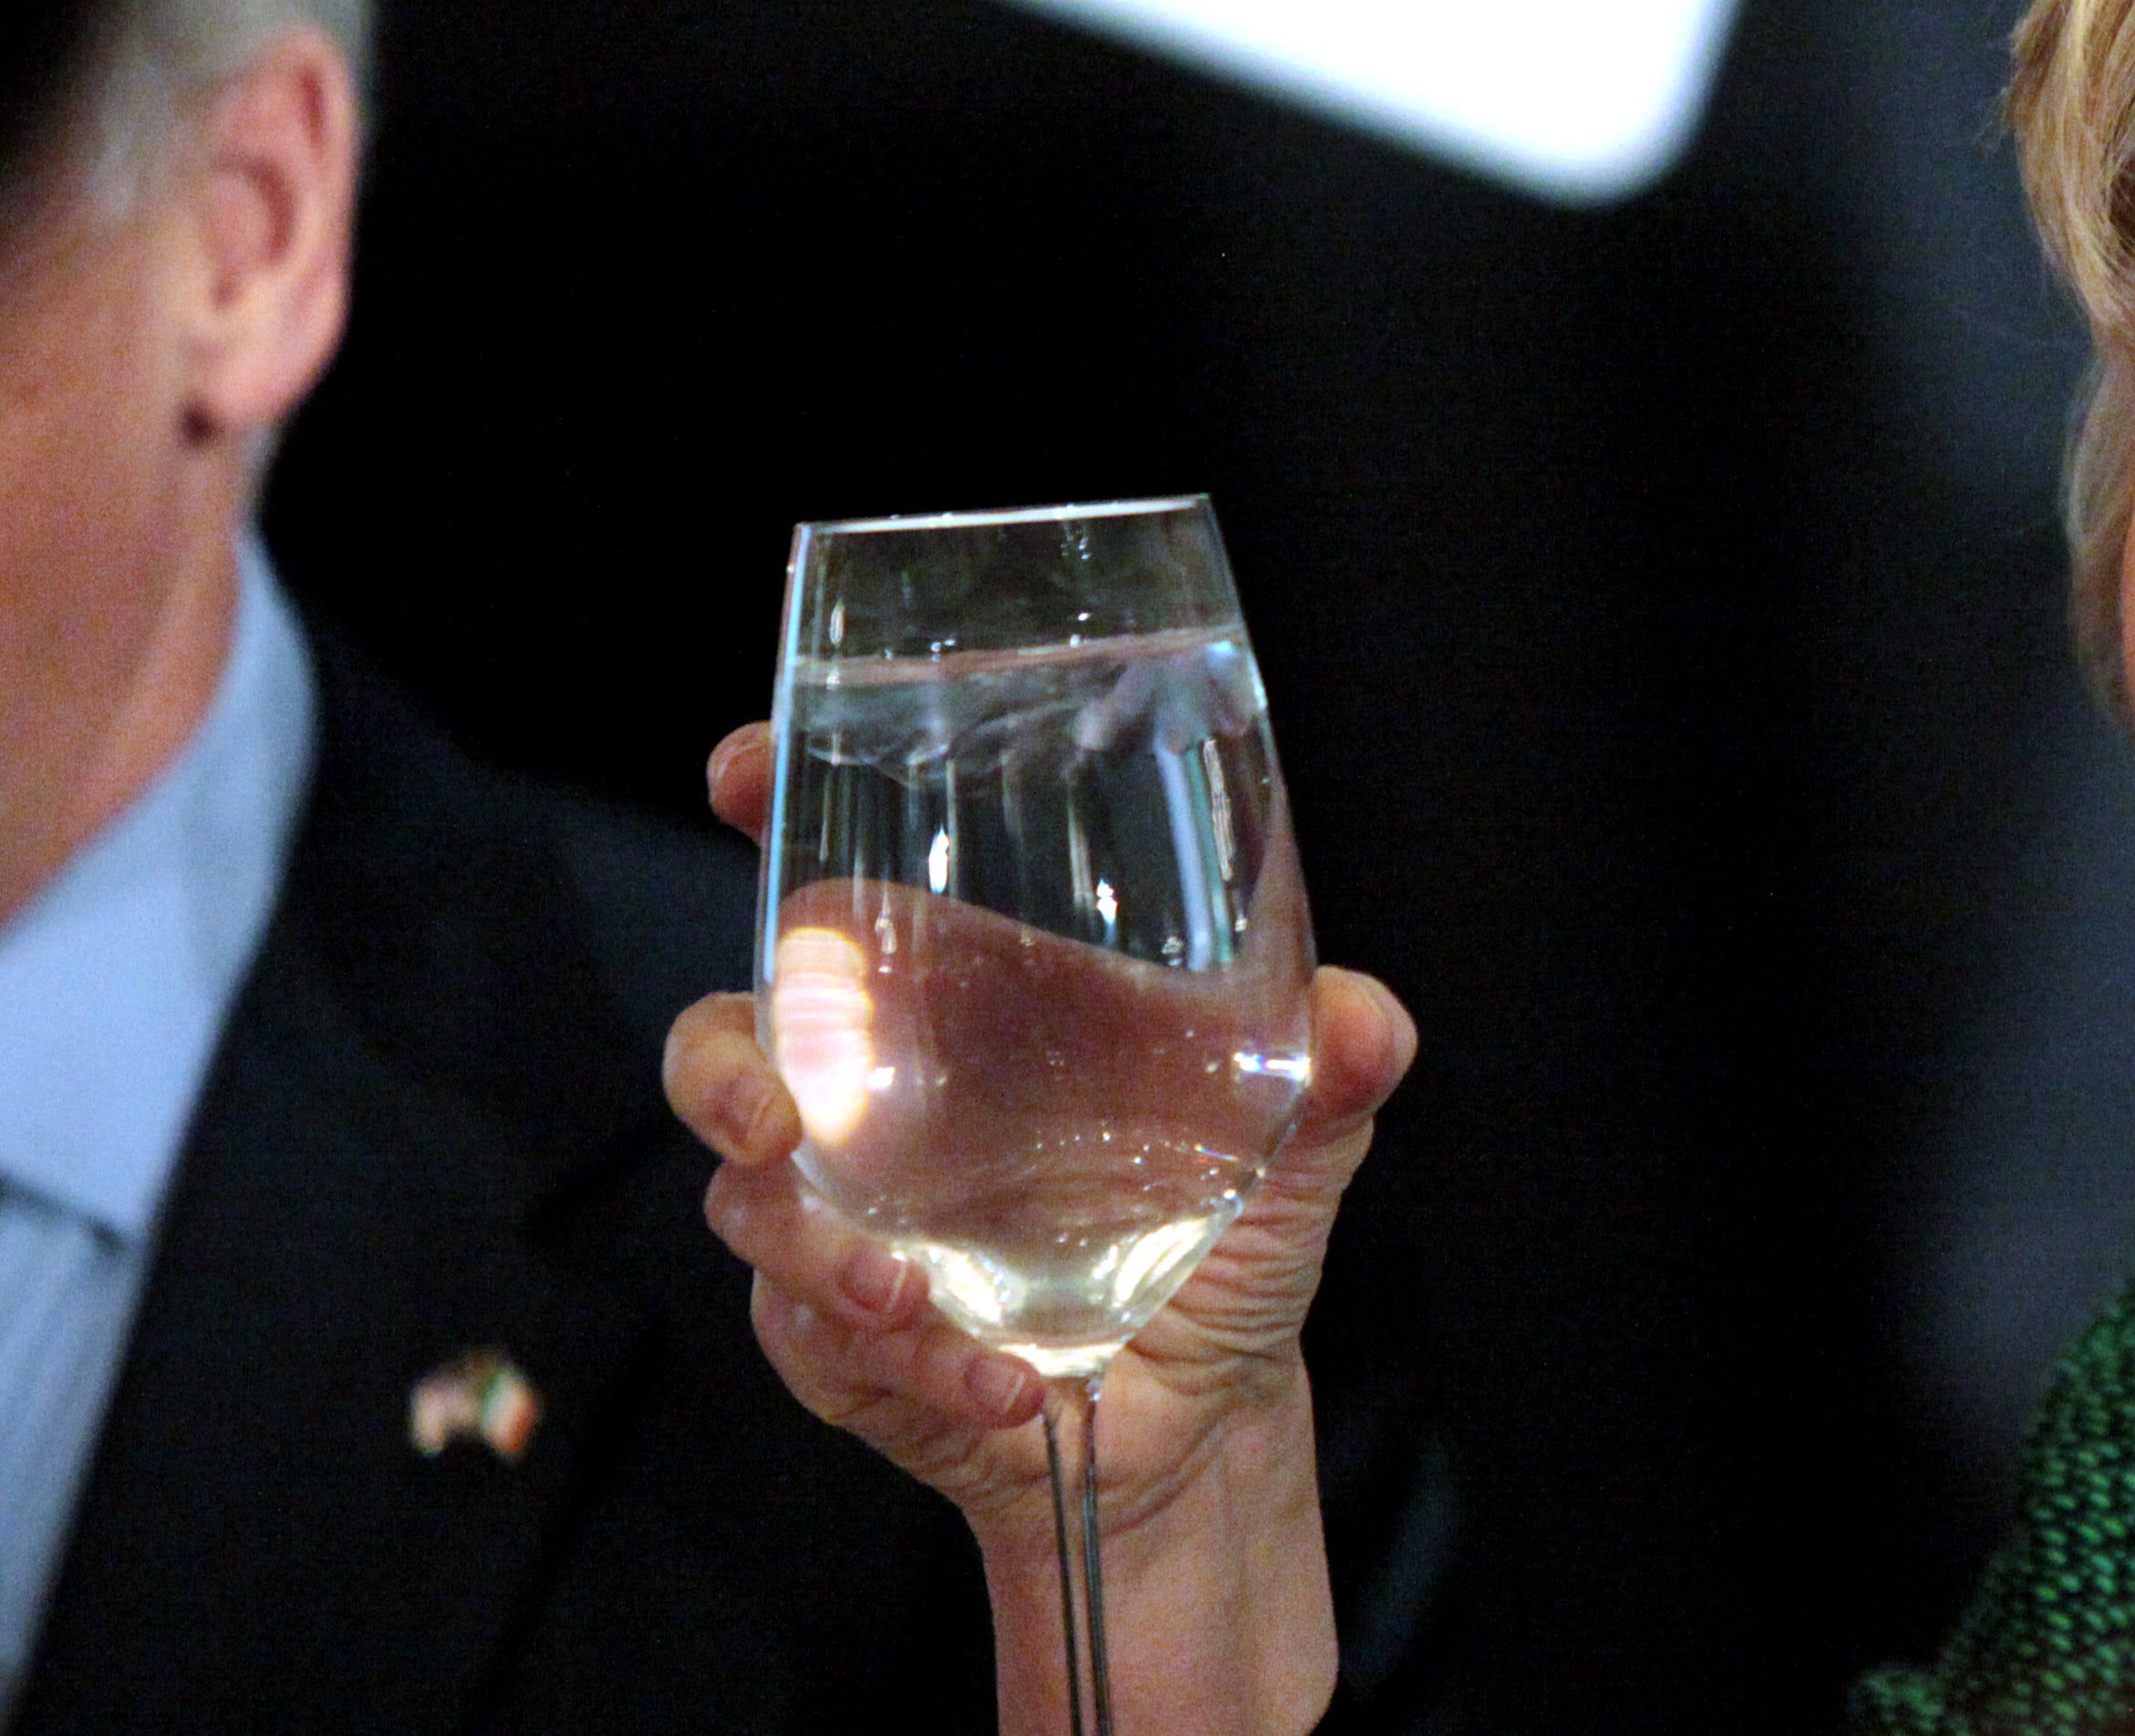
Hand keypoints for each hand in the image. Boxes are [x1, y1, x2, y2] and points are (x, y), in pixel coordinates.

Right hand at [664, 723, 1417, 1735]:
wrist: (1206, 1413)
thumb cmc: (1223, 1233)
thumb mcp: (1296, 1139)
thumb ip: (1332, 1065)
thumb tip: (1363, 1020)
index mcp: (963, 1004)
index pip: (839, 885)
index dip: (770, 810)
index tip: (742, 772)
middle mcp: (879, 1099)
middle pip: (726, 1041)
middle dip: (719, 1070)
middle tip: (768, 1117)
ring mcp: (842, 1218)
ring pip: (753, 1208)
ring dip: (822, 1254)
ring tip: (911, 1298)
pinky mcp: (836, 1339)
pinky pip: (818, 1340)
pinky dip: (914, 1367)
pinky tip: (1006, 1387)